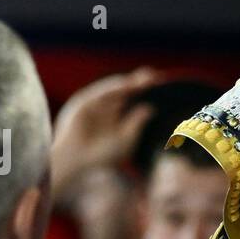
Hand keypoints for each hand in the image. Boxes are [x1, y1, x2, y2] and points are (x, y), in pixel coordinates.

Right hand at [49, 67, 163, 198]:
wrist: (75, 162)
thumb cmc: (101, 156)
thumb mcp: (126, 139)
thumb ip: (137, 123)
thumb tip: (150, 107)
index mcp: (118, 117)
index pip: (135, 101)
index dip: (147, 93)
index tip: (164, 86)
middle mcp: (107, 108)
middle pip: (126, 92)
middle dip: (140, 84)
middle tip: (157, 76)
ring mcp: (95, 104)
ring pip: (115, 90)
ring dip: (129, 82)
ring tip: (146, 78)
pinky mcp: (83, 102)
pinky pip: (100, 92)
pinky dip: (114, 87)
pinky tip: (127, 84)